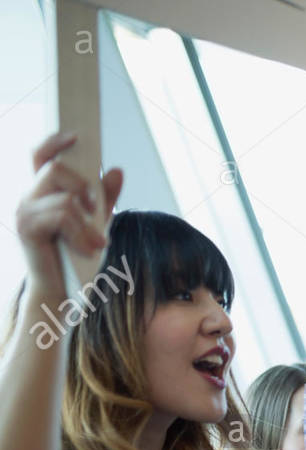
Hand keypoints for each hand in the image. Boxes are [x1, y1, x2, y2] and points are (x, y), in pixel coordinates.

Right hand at [16, 131, 123, 301]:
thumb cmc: (77, 255)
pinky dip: (82, 233)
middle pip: (55, 169)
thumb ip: (105, 197)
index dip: (54, 141)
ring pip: (64, 198)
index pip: (39, 155)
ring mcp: (23, 212)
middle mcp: (27, 197)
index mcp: (40, 192)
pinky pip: (62, 216)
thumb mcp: (96, 222)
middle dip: (83, 187)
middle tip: (97, 210)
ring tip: (98, 242)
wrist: (62, 290)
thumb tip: (117, 170)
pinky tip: (90, 249)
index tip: (76, 137)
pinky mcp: (26, 228)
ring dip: (87, 222)